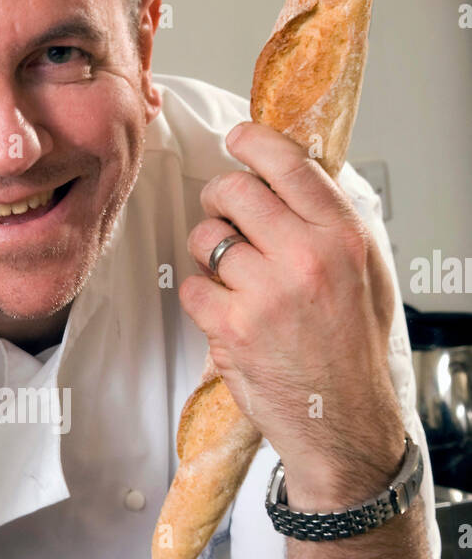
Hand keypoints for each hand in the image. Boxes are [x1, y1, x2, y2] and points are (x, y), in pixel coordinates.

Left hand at [179, 122, 404, 509]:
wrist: (341, 420)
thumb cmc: (352, 349)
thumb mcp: (365, 272)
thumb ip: (329, 223)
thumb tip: (290, 178)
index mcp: (342, 236)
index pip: (289, 165)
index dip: (255, 143)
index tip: (239, 138)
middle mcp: (305, 257)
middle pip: (233, 192)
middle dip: (219, 200)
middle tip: (224, 215)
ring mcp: (264, 293)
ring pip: (205, 238)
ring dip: (208, 252)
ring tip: (231, 275)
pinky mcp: (231, 327)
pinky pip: (192, 287)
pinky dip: (200, 297)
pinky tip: (225, 311)